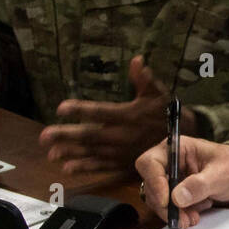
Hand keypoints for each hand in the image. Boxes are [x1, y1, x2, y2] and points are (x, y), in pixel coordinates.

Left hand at [38, 55, 192, 174]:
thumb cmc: (167, 113)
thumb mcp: (158, 93)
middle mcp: (122, 135)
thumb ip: (145, 79)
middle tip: (44, 136)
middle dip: (66, 136)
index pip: (100, 111)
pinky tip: (70, 168)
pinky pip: (104, 168)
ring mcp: (122, 152)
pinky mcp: (125, 165)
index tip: (61, 108)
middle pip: (90, 135)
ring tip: (52, 154)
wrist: (184, 139)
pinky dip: (87, 169)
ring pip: (92, 153)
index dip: (80, 110)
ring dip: (71, 154)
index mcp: (128, 115)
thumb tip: (137, 60)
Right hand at [136, 136, 228, 227]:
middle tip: (180, 219)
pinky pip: (169, 206)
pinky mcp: (175, 192)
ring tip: (191, 219)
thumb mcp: (221, 174)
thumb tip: (177, 197)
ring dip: (172, 213)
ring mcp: (171, 177)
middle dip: (164, 205)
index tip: (166, 201)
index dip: (154, 182)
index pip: (150, 162)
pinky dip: (179, 214)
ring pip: (158, 199)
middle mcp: (169, 162)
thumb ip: (200, 184)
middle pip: (150, 184)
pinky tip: (194, 215)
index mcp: (177, 148)